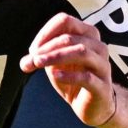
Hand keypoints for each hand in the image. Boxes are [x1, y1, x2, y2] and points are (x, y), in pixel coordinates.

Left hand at [21, 13, 117, 127]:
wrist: (93, 105)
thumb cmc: (74, 79)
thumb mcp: (54, 65)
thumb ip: (40, 60)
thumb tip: (24, 63)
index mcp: (88, 35)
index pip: (66, 21)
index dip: (46, 32)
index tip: (33, 50)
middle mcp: (98, 46)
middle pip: (70, 37)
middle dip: (47, 47)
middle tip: (33, 59)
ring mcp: (103, 65)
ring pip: (81, 52)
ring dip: (56, 56)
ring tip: (39, 63)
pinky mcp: (103, 86)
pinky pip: (86, 77)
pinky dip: (69, 75)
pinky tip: (56, 76)